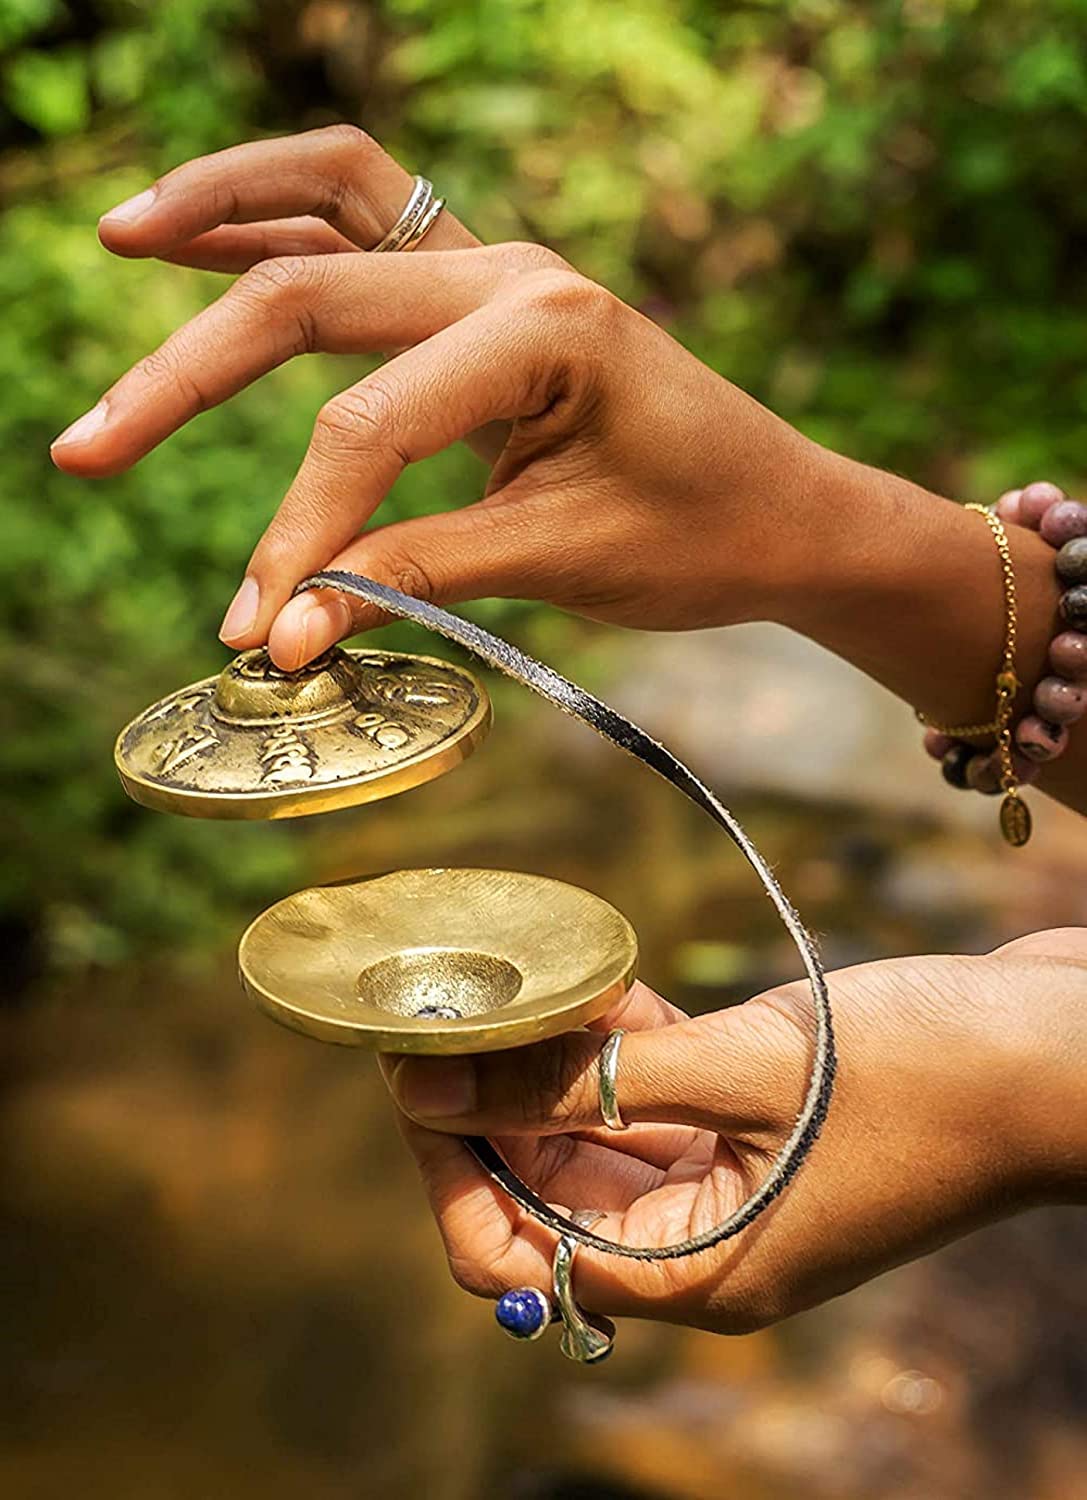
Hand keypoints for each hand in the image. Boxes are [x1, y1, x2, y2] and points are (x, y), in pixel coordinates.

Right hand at [50, 126, 829, 667]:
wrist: (791, 512)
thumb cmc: (705, 536)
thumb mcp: (561, 561)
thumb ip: (415, 580)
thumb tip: (285, 636)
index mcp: (545, 323)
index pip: (369, 426)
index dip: (300, 535)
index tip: (261, 629)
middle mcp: (512, 270)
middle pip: (310, 295)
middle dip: (187, 377)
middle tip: (82, 448)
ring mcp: (498, 268)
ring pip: (331, 205)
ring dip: (221, 212)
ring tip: (121, 237)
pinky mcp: (487, 298)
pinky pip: (368, 230)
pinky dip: (280, 224)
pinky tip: (205, 239)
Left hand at [380, 930, 1085, 1333]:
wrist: (1066, 1048)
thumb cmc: (934, 1076)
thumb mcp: (745, 1071)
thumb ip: (588, 1082)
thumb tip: (438, 1083)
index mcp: (698, 1266)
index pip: (516, 1249)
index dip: (449, 1168)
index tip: (416, 1074)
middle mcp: (706, 1233)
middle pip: (547, 1184)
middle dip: (489, 1100)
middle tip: (443, 1007)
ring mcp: (736, 1173)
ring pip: (600, 1129)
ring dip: (553, 1060)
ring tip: (506, 981)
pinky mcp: (762, 1113)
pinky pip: (662, 1089)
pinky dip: (622, 1041)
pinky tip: (590, 981)